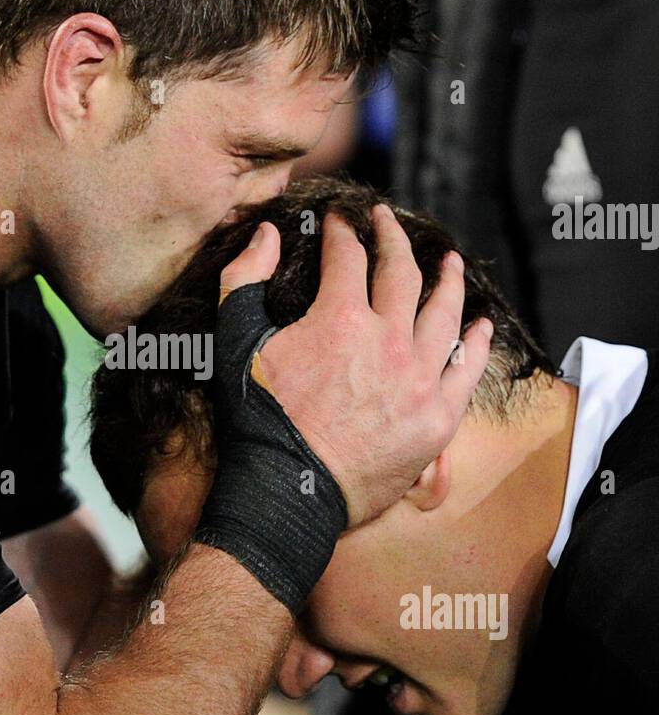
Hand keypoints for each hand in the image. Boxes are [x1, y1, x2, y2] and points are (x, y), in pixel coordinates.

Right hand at [218, 204, 491, 527]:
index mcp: (341, 318)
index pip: (348, 258)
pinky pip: (468, 368)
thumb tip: (267, 233)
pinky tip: (479, 324)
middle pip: (402, 273)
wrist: (288, 492)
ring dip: (447, 280)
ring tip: (449, 261)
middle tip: (388, 222)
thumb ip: (244, 280)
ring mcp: (420, 378)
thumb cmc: (259, 420)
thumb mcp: (235, 343)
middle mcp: (389, 340)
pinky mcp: (438, 416)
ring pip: (444, 313)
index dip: (342, 233)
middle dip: (393, 239)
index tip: (340, 222)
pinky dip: (476, 341)